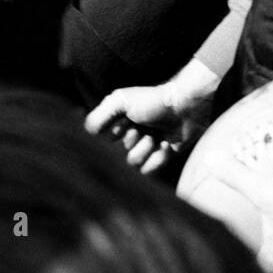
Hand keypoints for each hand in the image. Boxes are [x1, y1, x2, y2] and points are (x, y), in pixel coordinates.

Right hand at [85, 84, 205, 174]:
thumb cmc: (152, 101)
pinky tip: (166, 147)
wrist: (187, 108)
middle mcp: (127, 135)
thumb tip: (85, 132)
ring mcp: (144, 147)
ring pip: (133, 163)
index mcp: (116, 121)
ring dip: (147, 150)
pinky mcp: (160, 158)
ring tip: (158, 138)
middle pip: (116, 154)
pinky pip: (149, 171)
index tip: (125, 122)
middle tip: (144, 128)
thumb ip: (100, 115)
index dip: (113, 134)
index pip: (101, 140)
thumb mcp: (121, 101)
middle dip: (133, 141)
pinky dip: (158, 159)